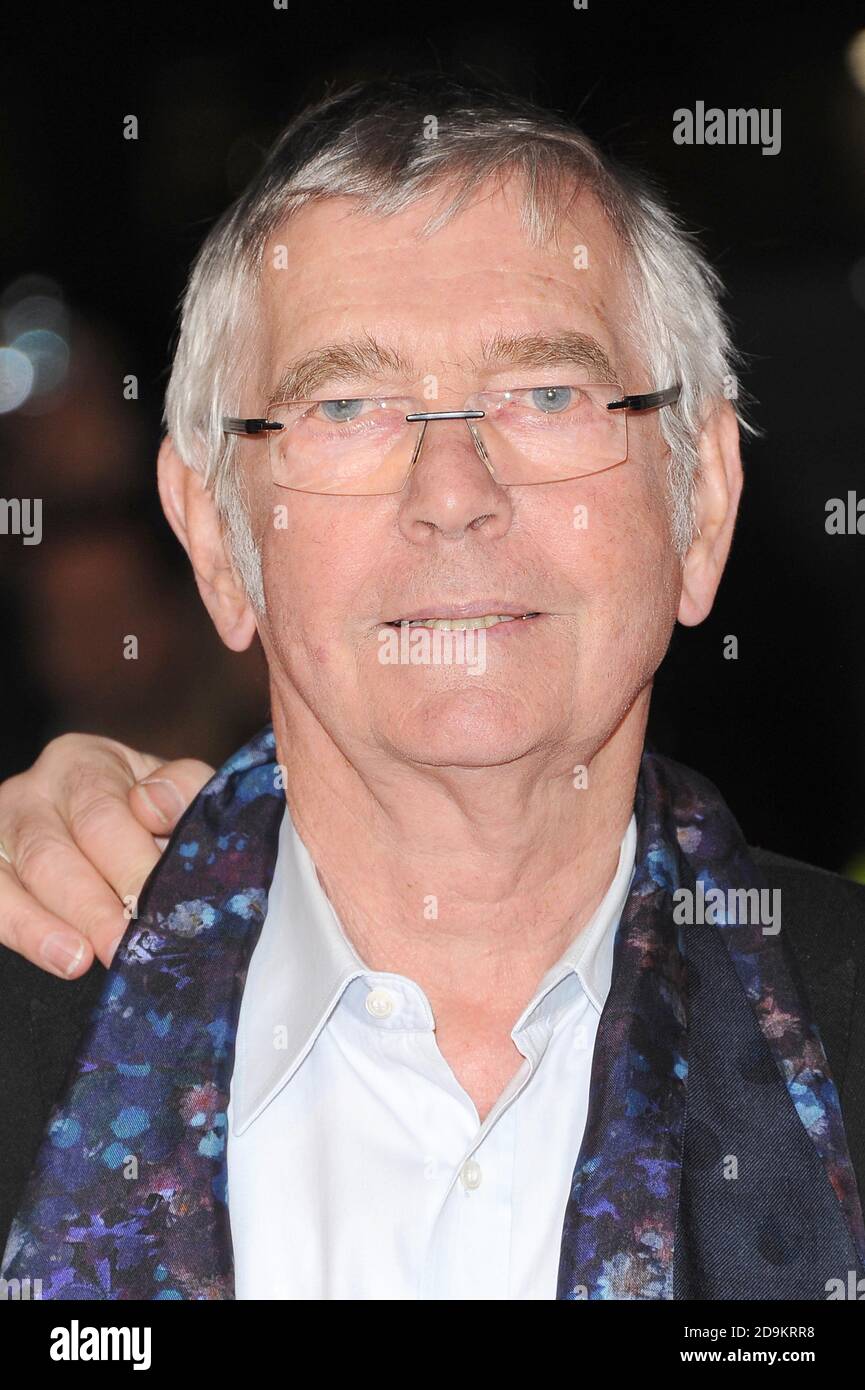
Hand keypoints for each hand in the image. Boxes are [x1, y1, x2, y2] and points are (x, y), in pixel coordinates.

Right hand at [0, 735, 213, 976]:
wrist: (115, 831)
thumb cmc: (151, 814)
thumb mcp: (177, 791)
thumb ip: (184, 789)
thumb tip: (154, 804)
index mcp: (84, 764)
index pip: (102, 813)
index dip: (132, 863)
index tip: (161, 904)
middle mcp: (32, 791)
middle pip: (55, 850)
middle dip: (94, 905)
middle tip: (127, 946)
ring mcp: (2, 831)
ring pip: (22, 878)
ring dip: (52, 924)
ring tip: (84, 960)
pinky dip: (25, 931)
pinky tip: (61, 959)